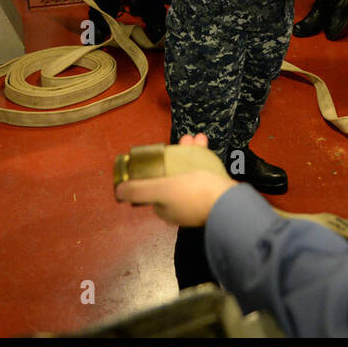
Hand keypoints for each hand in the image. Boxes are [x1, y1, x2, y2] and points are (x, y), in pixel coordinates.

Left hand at [114, 134, 237, 225]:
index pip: (156, 185)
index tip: (161, 152)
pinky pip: (204, 173)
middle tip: (182, 140)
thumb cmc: (193, 194)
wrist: (228, 202)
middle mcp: (181, 206)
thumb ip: (139, 190)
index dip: (156, 167)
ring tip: (195, 138)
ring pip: (190, 171)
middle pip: (174, 175)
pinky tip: (205, 144)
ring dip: (191, 152)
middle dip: (176, 155)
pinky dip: (203, 158)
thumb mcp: (160, 191)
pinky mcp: (214, 194)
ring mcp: (198, 201)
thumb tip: (119, 191)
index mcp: (166, 208)